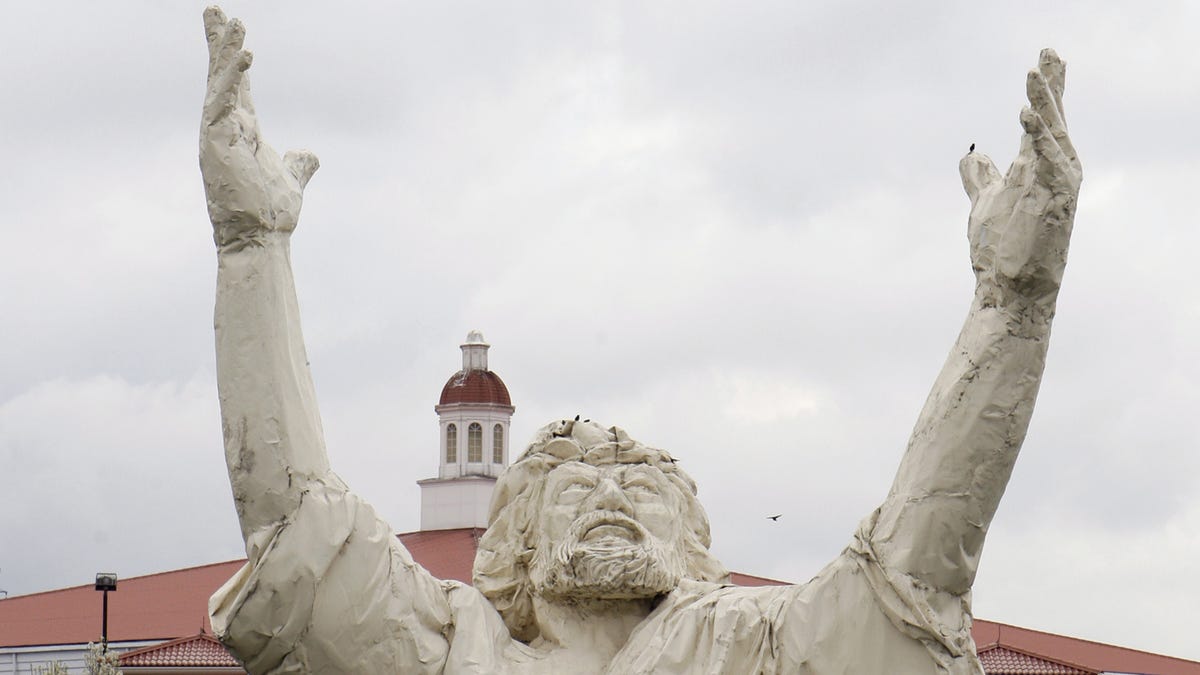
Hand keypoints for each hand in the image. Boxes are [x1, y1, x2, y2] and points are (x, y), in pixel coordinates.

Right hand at [200, 6, 318, 250]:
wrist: (260, 238)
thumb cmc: (271, 211)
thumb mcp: (291, 178)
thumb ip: (298, 162)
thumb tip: (308, 153)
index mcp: (242, 129)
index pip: (235, 84)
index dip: (232, 55)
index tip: (229, 25)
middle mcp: (225, 127)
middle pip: (220, 75)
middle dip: (217, 42)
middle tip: (215, 8)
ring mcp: (217, 134)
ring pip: (220, 83)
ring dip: (226, 51)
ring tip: (233, 21)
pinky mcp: (216, 142)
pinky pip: (223, 101)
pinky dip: (233, 77)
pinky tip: (244, 54)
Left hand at [959, 49, 1081, 303]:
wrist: (1011, 289)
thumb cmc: (1002, 250)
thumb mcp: (985, 203)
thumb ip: (980, 178)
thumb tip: (974, 155)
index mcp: (1041, 169)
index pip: (1044, 122)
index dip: (1043, 93)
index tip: (1042, 61)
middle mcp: (1055, 173)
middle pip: (1054, 120)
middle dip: (1051, 85)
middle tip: (1047, 51)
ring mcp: (1056, 186)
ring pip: (1053, 134)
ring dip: (1042, 102)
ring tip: (1031, 73)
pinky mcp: (1052, 201)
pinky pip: (1048, 161)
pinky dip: (1037, 137)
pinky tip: (1024, 114)